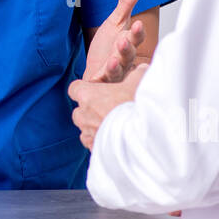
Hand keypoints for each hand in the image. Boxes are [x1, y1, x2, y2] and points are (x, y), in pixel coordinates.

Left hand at [69, 64, 178, 215]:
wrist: (143, 135)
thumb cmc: (138, 104)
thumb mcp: (139, 81)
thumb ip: (137, 72)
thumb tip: (141, 68)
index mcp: (88, 95)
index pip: (74, 89)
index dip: (84, 90)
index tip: (96, 92)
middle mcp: (84, 115)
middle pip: (78, 111)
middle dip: (89, 110)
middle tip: (107, 109)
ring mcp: (89, 134)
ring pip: (84, 130)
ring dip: (93, 127)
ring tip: (112, 126)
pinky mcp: (95, 150)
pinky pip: (92, 145)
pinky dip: (99, 142)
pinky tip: (114, 140)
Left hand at [84, 0, 147, 82]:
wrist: (96, 70)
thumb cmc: (108, 48)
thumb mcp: (116, 22)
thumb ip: (127, 3)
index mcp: (129, 42)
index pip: (136, 37)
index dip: (137, 32)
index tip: (137, 24)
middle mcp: (125, 58)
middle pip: (129, 53)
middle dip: (127, 47)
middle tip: (124, 40)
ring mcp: (115, 71)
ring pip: (119, 68)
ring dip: (117, 63)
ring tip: (114, 58)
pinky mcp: (103, 81)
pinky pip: (106, 80)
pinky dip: (106, 76)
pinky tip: (104, 71)